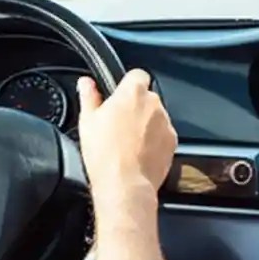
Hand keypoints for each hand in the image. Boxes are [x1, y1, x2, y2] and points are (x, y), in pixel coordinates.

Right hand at [77, 69, 177, 200]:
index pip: (137, 74)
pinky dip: (154, 140)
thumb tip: (86, 83)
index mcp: (132, 93)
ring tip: (127, 142)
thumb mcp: (87, 121)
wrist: (125, 185)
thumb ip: (89, 96)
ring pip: (156, 116)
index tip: (119, 95)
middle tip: (118, 123)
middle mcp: (153, 104)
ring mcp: (166, 123)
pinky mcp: (173, 142)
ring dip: (146, 123)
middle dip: (135, 106)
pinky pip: (163, 135)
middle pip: (146, 97)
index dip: (127, 84)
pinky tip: (138, 152)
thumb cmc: (105, 154)